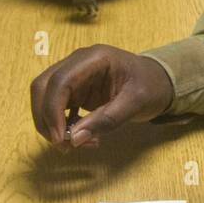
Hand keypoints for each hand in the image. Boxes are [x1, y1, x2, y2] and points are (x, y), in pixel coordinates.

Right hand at [30, 45, 174, 148]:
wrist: (160, 82)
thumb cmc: (151, 86)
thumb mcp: (136, 103)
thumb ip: (107, 120)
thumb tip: (75, 139)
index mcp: (94, 58)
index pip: (60, 81)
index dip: (53, 110)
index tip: (60, 138)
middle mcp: (78, 62)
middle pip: (43, 86)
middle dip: (45, 118)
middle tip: (61, 144)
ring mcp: (74, 75)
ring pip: (45, 97)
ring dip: (51, 123)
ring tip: (75, 144)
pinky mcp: (75, 90)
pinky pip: (56, 107)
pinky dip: (61, 124)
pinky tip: (80, 137)